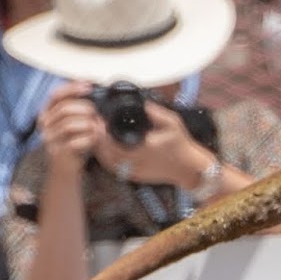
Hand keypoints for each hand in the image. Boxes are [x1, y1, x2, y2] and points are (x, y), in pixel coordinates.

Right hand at [38, 80, 104, 175]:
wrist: (64, 172)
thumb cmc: (71, 145)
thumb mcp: (72, 124)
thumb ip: (77, 109)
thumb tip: (92, 92)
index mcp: (46, 113)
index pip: (55, 95)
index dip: (72, 88)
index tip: (89, 86)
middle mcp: (44, 125)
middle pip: (63, 108)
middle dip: (84, 108)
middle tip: (96, 113)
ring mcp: (50, 139)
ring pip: (68, 124)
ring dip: (88, 123)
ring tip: (99, 127)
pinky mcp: (58, 153)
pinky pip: (73, 142)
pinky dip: (88, 138)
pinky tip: (96, 137)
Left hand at [94, 101, 211, 190]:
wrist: (187, 168)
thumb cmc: (181, 144)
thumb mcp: (172, 122)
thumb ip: (156, 112)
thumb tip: (141, 102)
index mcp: (144, 148)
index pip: (114, 143)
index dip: (102, 132)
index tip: (98, 120)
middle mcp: (137, 162)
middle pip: (107, 154)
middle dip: (97, 140)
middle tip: (93, 126)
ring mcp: (135, 171)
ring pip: (109, 163)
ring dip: (99, 151)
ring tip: (96, 136)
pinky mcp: (135, 177)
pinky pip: (116, 169)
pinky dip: (107, 159)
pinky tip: (103, 150)